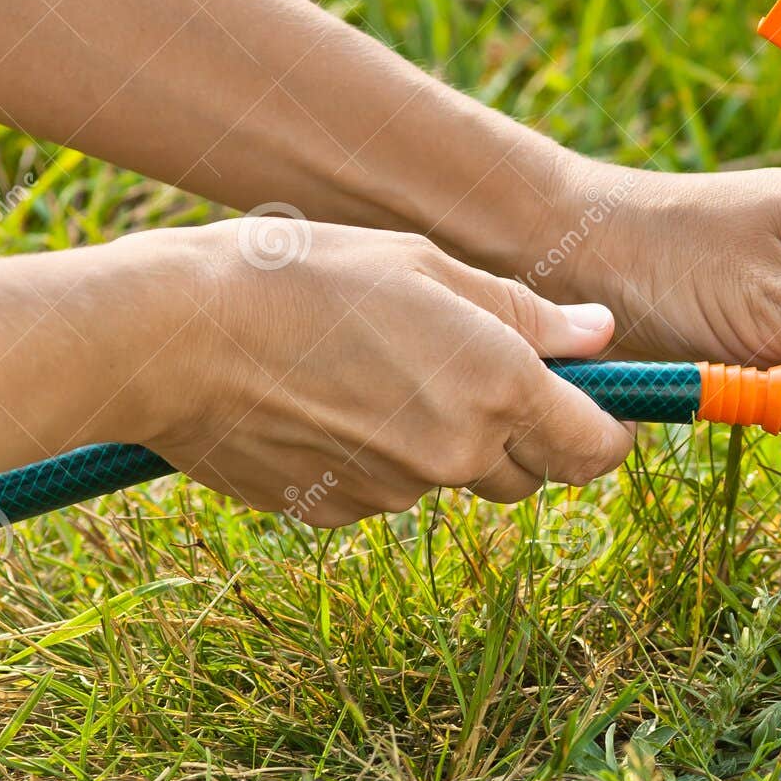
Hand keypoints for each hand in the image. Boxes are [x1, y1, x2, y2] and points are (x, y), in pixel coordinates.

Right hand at [115, 221, 632, 526]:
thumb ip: (526, 314)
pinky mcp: (337, 513)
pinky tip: (330, 400)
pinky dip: (379, 455)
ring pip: (453, 478)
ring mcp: (395, 491)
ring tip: (379, 368)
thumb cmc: (305, 277)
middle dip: (522, 434)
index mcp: (497, 388)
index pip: (597, 448)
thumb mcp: (426, 267)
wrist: (173, 336)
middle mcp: (457, 454)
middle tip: (472, 369)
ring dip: (444, 441)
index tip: (594, 407)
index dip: (606, 429)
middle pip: (530, 474)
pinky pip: (387, 489)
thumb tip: (602, 337)